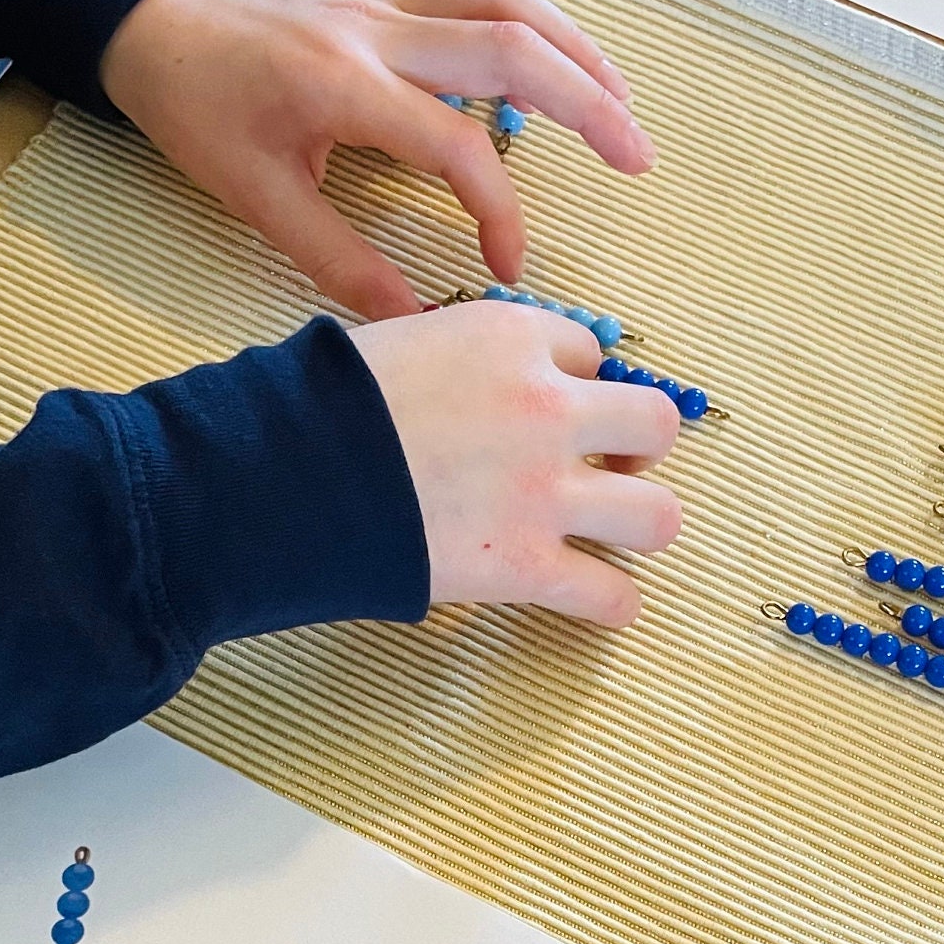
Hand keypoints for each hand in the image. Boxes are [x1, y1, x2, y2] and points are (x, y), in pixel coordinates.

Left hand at [99, 0, 653, 317]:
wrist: (153, 26)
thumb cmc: (197, 111)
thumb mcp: (257, 199)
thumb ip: (339, 261)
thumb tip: (414, 321)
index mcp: (344, 86)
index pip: (457, 144)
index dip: (497, 212)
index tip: (508, 271)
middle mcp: (379, 33)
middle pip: (509, 47)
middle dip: (585, 101)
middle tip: (636, 157)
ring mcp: (389, 8)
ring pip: (506, 4)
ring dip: (574, 48)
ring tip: (622, 106)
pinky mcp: (391, 3)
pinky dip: (535, 25)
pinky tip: (563, 65)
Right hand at [347, 302, 680, 628]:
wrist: (285, 472)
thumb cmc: (320, 405)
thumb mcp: (397, 341)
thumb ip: (456, 357)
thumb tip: (466, 383)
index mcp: (512, 339)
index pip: (588, 355)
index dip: (574, 385)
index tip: (552, 408)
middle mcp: (546, 409)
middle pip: (654, 425)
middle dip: (639, 447)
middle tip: (608, 467)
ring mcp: (543, 493)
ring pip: (658, 514)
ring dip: (641, 524)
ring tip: (614, 533)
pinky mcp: (525, 566)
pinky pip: (611, 595)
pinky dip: (612, 603)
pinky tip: (600, 600)